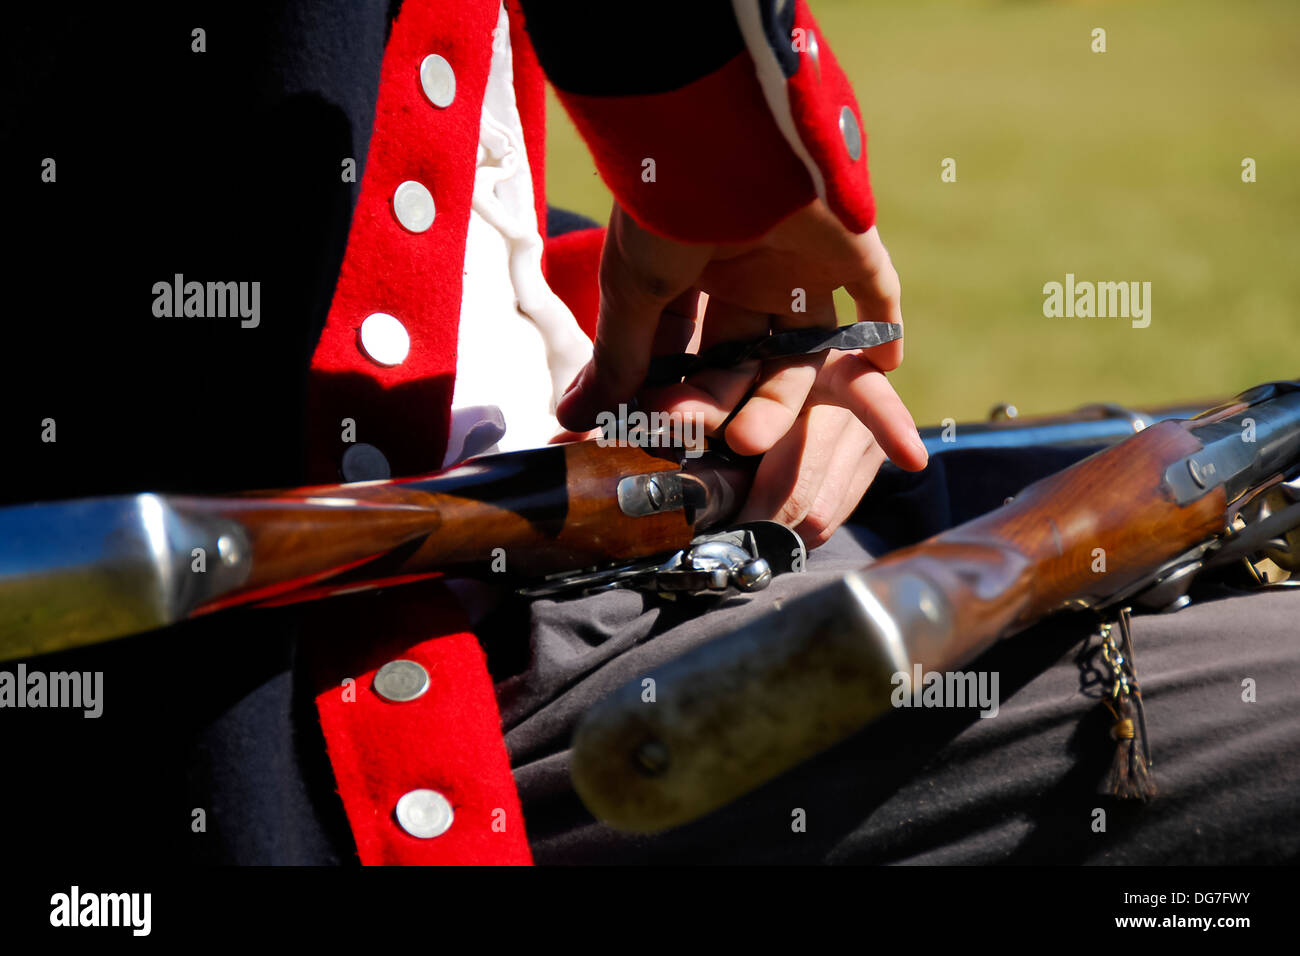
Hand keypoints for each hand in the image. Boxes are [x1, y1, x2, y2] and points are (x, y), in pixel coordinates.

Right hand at [556, 199, 927, 544]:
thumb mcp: (631, 289)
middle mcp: (747, 270)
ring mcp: (801, 262)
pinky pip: (878, 299)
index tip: (659, 431)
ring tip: (749, 441)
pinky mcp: (849, 250)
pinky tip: (883, 371)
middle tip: (706, 441)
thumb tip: (573, 416)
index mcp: (693, 272)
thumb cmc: (665, 208)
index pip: (687, 347)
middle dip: (722, 402)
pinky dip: (884, 334)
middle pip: (742, 357)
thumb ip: (618, 356)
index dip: (675, 390)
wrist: (718, 140)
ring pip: (799, 349)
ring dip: (780, 399)